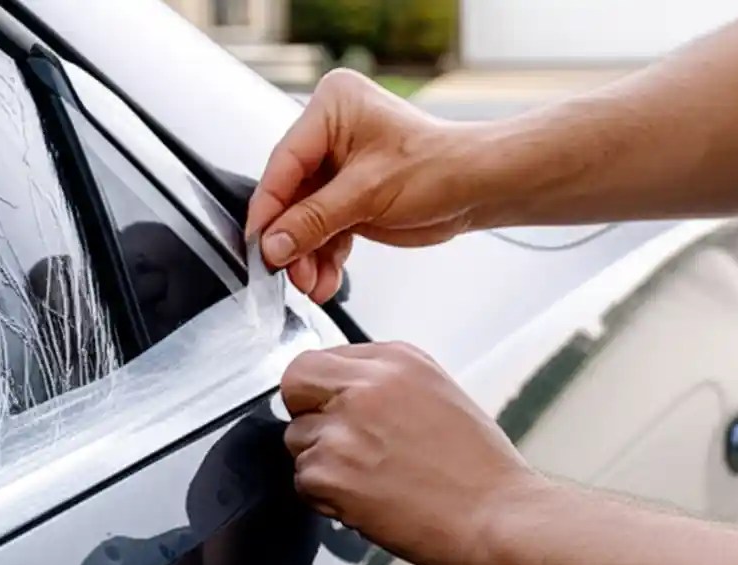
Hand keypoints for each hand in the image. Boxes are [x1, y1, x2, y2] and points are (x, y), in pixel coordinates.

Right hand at [246, 69, 479, 302]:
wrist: (478, 189)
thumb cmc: (440, 168)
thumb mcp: (367, 194)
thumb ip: (314, 221)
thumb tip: (273, 244)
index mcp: (332, 108)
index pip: (285, 161)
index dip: (269, 207)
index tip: (258, 243)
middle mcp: (331, 132)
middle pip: (292, 193)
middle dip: (292, 239)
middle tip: (287, 271)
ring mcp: (338, 165)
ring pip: (306, 216)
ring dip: (307, 254)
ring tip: (311, 284)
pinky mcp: (348, 194)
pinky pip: (324, 228)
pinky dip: (324, 256)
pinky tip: (324, 280)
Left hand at [281, 342, 542, 564]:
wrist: (500, 518)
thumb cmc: (481, 470)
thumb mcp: (439, 396)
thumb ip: (386, 385)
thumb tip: (344, 393)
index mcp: (396, 361)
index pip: (320, 358)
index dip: (323, 391)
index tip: (337, 411)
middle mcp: (366, 386)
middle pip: (295, 385)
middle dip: (307, 414)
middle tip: (336, 444)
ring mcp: (345, 428)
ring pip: (297, 440)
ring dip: (322, 465)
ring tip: (371, 481)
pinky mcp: (332, 472)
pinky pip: (304, 482)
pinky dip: (327, 499)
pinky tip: (368, 502)